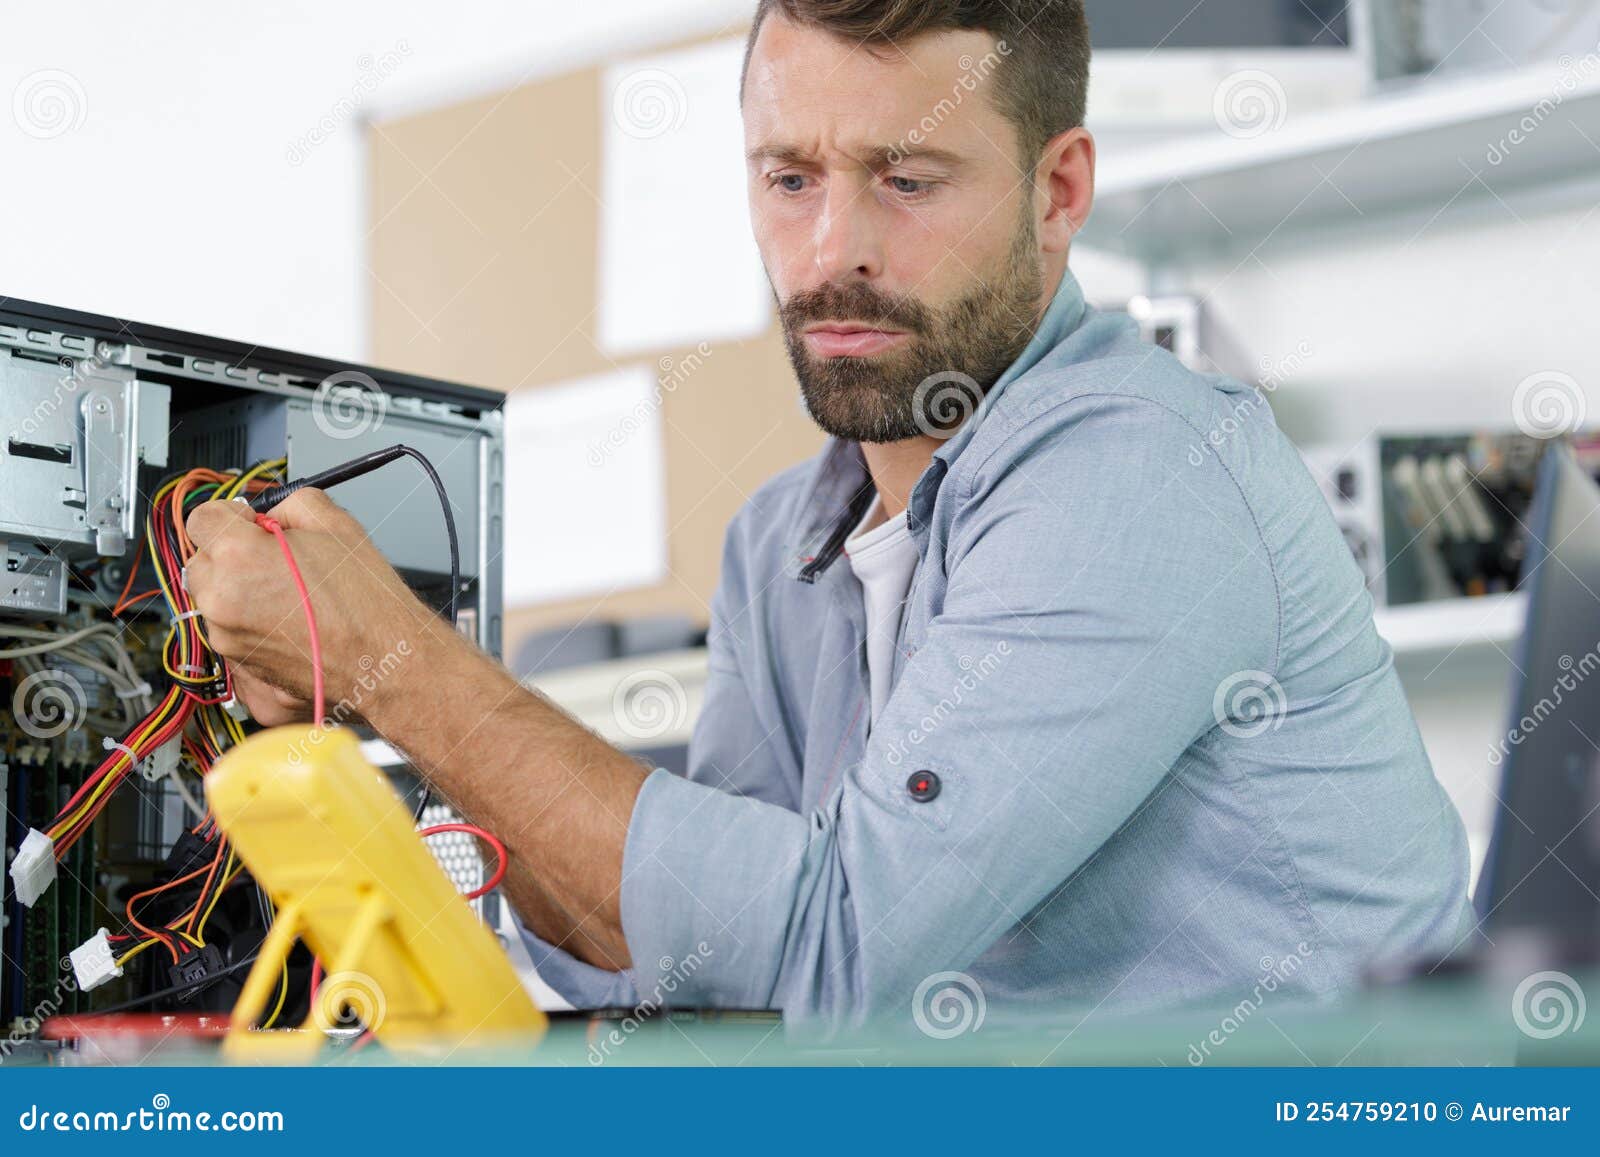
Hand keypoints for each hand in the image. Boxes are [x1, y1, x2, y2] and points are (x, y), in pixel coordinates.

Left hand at [184, 488, 449, 724]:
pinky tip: (290, 624)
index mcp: (238, 555)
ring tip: (289, 597)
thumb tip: (273, 513)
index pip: (202, 519)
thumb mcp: (336, 524)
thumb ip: (291, 504)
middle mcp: (221, 599)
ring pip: (215, 601)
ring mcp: (227, 638)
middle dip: (231, 556)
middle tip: (275, 562)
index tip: (252, 525)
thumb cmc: (367, 601)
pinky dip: (251, 626)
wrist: (385, 661)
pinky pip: (232, 634)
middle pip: (201, 562)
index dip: (231, 517)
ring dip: (239, 593)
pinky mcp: (240, 666)